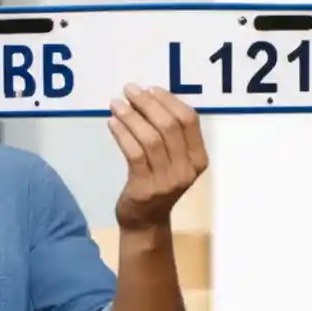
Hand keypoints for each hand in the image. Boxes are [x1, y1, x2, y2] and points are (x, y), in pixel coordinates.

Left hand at [107, 83, 208, 231]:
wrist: (145, 221)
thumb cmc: (158, 184)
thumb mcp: (173, 161)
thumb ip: (170, 135)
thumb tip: (149, 98)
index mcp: (199, 158)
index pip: (189, 120)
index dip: (169, 101)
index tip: (150, 89)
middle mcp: (187, 169)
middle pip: (169, 126)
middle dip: (148, 104)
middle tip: (129, 90)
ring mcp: (167, 180)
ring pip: (150, 139)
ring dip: (131, 117)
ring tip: (116, 104)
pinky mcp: (145, 187)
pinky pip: (134, 153)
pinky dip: (122, 134)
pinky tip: (112, 123)